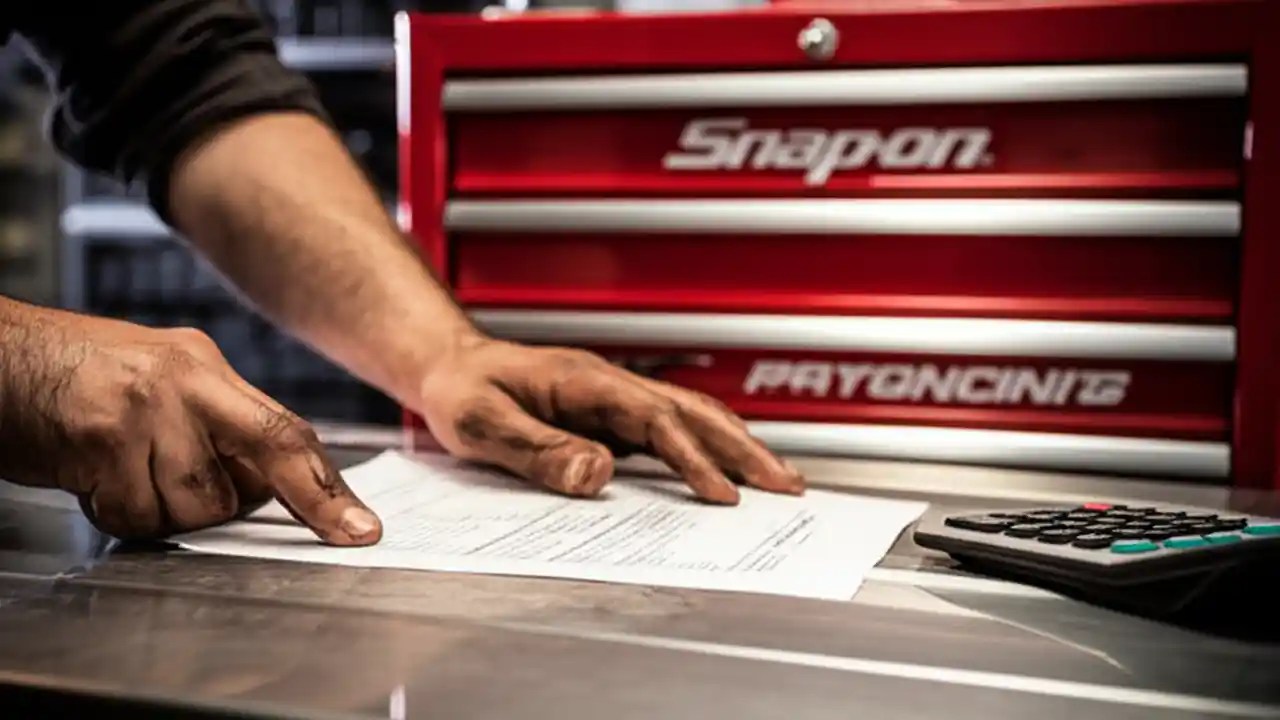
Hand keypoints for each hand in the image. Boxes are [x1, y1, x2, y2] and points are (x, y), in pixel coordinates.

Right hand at [0, 309, 379, 544]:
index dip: (328, 489)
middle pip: (261, 469)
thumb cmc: (70, 376)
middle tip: (179, 483)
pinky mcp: (103, 438)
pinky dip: (116, 512)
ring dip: (159, 508)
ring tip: (119, 471)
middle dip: (241, 503)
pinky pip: (137, 514)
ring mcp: (146, 408)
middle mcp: (186, 380)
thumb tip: (266, 485)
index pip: (288, 433)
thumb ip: (214, 427)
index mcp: (205, 367)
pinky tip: (92, 477)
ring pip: (198, 505)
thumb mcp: (157, 382)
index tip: (359, 529)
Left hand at [415, 334, 804, 503]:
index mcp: (584, 382)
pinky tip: (725, 472)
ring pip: (691, 416)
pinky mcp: (611, 415)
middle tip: (787, 485)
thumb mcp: (485, 424)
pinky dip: (707, 449)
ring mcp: (614, 398)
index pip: (655, 419)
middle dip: (743, 447)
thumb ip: (539, 450)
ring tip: (777, 480)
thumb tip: (598, 475)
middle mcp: (609, 385)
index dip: (693, 457)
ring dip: (736, 446)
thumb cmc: (463, 391)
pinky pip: (671, 430)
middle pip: (693, 410)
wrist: (449, 367)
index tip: (722, 494)